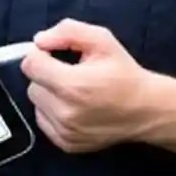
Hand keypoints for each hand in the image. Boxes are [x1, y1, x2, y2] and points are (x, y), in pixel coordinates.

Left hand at [21, 18, 154, 153]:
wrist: (146, 109)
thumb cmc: (123, 73)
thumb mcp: (102, 40)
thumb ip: (68, 31)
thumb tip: (39, 41)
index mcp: (73, 85)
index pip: (30, 65)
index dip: (40, 54)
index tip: (54, 54)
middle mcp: (65, 112)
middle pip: (32, 85)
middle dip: (46, 75)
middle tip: (70, 73)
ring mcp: (65, 132)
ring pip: (36, 104)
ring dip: (49, 94)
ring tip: (74, 90)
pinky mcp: (66, 144)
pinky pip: (43, 120)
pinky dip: (53, 111)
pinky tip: (74, 106)